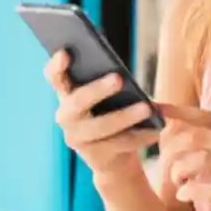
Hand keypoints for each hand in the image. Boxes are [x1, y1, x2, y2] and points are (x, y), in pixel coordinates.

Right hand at [44, 50, 160, 186]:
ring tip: (146, 108)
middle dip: (97, 90)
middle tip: (118, 78)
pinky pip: (119, 144)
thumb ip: (120, 86)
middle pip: (77, 101)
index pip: (54, 76)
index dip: (56, 66)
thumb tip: (141, 91)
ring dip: (124, 116)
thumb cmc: (112, 114)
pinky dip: (139, 136)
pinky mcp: (94, 156)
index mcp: (67, 92)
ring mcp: (77, 137)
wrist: (113, 157)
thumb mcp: (113, 97)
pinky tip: (155, 130)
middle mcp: (66, 115)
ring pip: (100, 126)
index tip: (65, 53)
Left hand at [158, 103, 210, 210]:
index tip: (159, 108)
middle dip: (177, 145)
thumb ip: (207, 158)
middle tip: (165, 164)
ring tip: (175, 180)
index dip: (184, 111)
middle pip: (206, 135)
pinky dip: (194, 191)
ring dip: (183, 167)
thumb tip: (173, 141)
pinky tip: (182, 195)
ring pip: (209, 159)